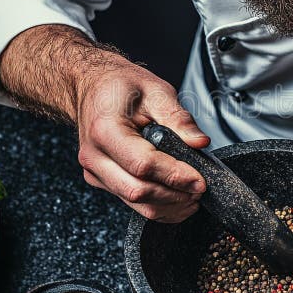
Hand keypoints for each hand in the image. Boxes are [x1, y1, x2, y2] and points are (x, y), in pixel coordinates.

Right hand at [75, 53, 210, 222]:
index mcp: (105, 130)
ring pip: (134, 203)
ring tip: (192, 196)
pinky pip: (129, 202)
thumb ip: (178, 118)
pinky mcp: (100, 179)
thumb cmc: (120, 86)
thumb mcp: (155, 90)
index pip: (143, 165)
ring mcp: (94, 170)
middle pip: (138, 190)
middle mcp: (94, 155)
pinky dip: (156, 205)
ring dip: (168, 206)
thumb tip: (200, 143)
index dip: (175, 176)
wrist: (92, 87)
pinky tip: (176, 199)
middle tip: (200, 189)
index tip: (199, 179)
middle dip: (174, 195)